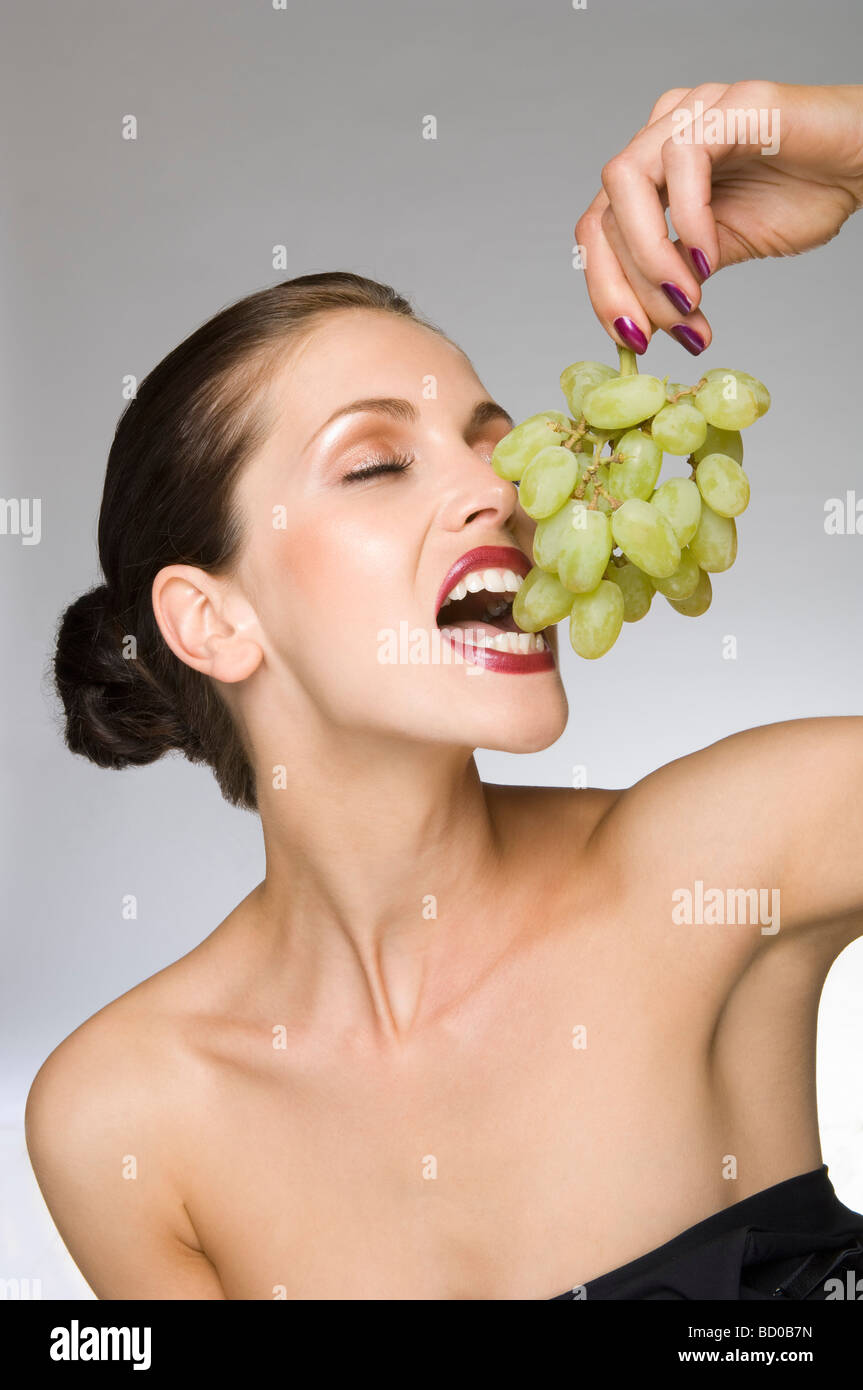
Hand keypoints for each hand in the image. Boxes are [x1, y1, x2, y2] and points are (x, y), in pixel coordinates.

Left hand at [574, 80, 862, 356]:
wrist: (862, 167)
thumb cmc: (800, 197)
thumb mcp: (718, 255)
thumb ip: (673, 279)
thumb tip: (638, 327)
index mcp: (649, 172)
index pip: (596, 232)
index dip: (604, 292)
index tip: (632, 341)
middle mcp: (658, 136)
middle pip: (601, 215)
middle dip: (625, 288)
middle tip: (660, 332)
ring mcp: (690, 114)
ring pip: (625, 183)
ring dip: (648, 256)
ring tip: (687, 300)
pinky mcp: (729, 105)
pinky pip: (684, 159)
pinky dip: (688, 221)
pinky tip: (710, 258)